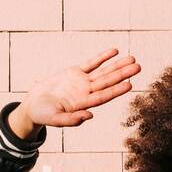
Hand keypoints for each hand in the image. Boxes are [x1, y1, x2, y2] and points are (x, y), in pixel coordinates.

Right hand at [13, 48, 139, 134]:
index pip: (103, 96)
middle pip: (107, 82)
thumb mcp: (54, 119)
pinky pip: (91, 63)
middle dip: (122, 74)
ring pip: (103, 72)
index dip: (116, 90)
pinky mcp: (74, 72)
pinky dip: (102, 57)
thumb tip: (89, 116)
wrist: (33, 105)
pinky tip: (115, 51)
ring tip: (133, 59)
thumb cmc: (43, 114)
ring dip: (117, 65)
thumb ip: (71, 120)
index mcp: (83, 104)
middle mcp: (86, 92)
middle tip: (138, 67)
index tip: (129, 84)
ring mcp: (81, 82)